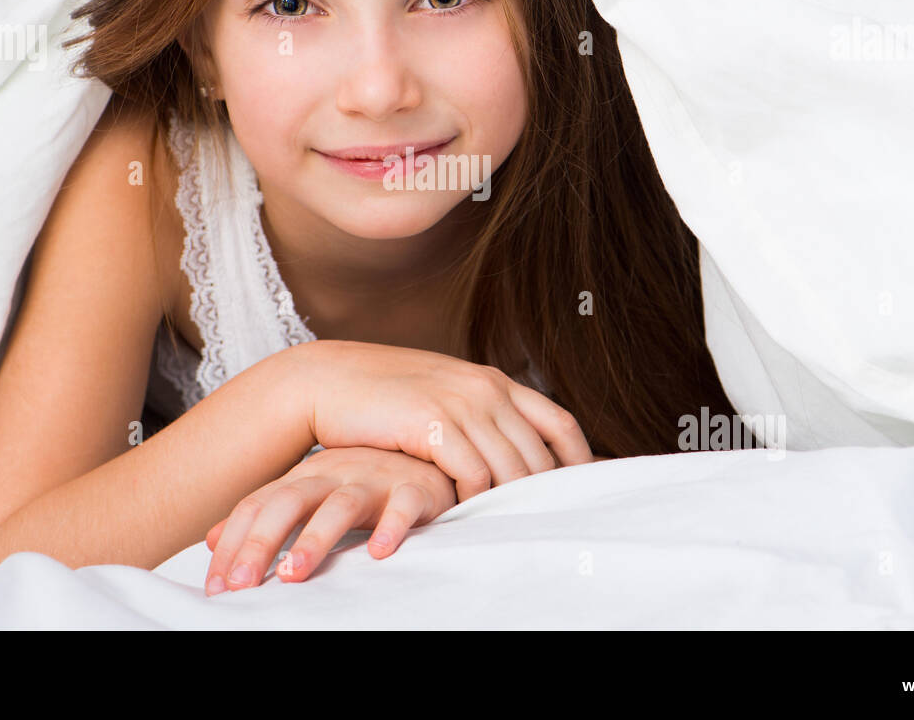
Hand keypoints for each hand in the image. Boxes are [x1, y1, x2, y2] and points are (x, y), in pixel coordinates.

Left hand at [202, 446, 457, 593]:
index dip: (234, 544)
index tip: (216, 586)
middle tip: (240, 586)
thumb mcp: (310, 493)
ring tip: (293, 575)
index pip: (258, 506)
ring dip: (314, 540)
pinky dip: (392, 527)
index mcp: (305, 476)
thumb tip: (212, 540)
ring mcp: (375, 478)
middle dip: (261, 543)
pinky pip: (404, 505)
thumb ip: (265, 514)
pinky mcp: (415, 488)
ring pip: (340, 505)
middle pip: (289, 502)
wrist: (427, 449)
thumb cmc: (365, 479)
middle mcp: (335, 473)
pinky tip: (379, 552)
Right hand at [280, 339, 592, 501]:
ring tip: (511, 534)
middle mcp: (486, 388)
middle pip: (540, 455)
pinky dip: (475, 502)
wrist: (329, 380)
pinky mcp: (433, 423)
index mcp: (494, 380)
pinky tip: (467, 518)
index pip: (560, 423)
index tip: (584, 494)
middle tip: (548, 530)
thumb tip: (511, 455)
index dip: (580, 462)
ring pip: (510, 469)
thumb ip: (479, 419)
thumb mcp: (443, 397)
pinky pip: (473, 475)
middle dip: (546, 497)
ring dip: (510, 506)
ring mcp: (461, 403)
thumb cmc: (384, 397)